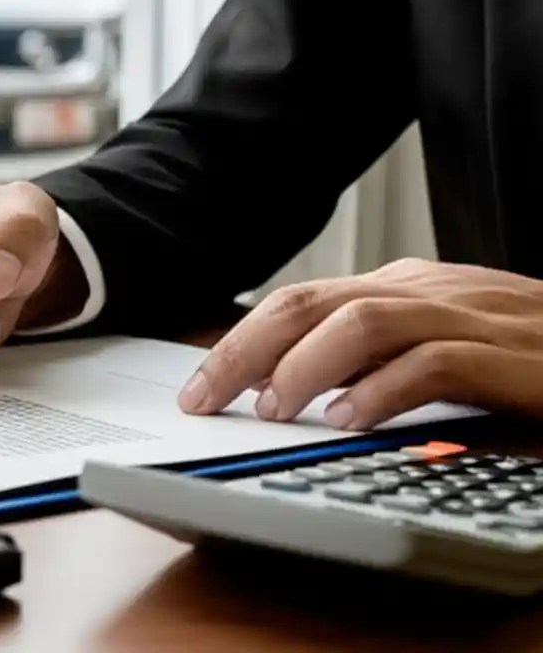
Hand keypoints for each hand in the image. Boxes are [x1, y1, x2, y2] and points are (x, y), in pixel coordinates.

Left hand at [177, 258, 542, 429]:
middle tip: (203, 399)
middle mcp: (424, 292)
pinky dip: (382, 392)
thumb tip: (274, 385)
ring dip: (303, 367)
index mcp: (400, 287)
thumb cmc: (522, 354)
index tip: (197, 387)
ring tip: (269, 410)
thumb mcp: (431, 343)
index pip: (298, 301)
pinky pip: (433, 364)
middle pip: (311, 303)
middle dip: (243, 351)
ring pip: (362, 321)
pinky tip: (349, 421)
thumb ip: (365, 356)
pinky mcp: (511, 358)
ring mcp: (468, 318)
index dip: (238, 343)